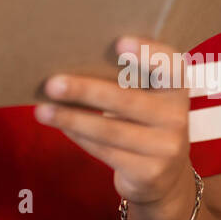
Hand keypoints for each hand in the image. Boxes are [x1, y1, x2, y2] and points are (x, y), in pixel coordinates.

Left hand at [34, 35, 194, 209]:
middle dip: (86, 90)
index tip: (118, 43)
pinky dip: (79, 137)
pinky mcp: (150, 173)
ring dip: (72, 118)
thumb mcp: (147, 99)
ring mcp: (166, 148)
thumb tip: (69, 63)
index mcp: (177, 88)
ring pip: (110, 130)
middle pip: (127, 100)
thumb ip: (126, 81)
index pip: (171, 65)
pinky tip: (60, 126)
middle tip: (53, 83)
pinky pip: (106, 152)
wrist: (165, 177)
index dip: (148, 52)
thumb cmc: (144, 122)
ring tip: (43, 110)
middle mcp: (177, 117)